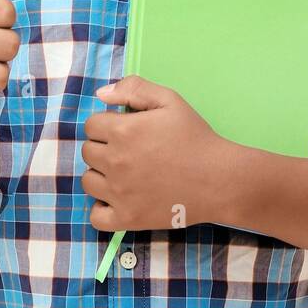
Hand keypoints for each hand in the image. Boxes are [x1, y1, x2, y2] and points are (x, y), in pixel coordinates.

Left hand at [80, 74, 229, 232]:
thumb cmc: (196, 137)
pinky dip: (102, 208)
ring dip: (102, 176)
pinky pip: (95, 216)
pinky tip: (119, 199)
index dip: (107, 125)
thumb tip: (101, 94)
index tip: (126, 130)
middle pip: (88, 152)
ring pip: (88, 181)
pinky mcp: (127, 218)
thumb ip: (134, 89)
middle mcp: (115, 162)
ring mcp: (119, 193)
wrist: (219, 179)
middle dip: (104, 148)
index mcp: (122, 131)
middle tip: (131, 152)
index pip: (91, 125)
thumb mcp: (170, 100)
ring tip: (126, 174)